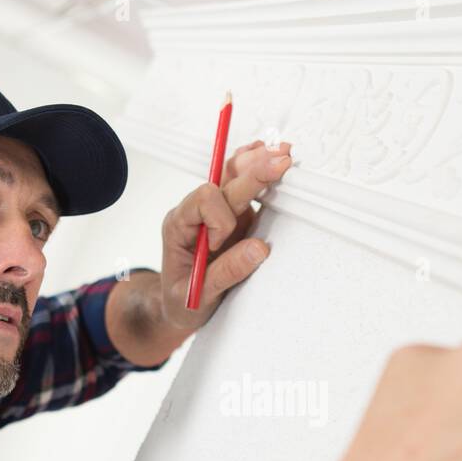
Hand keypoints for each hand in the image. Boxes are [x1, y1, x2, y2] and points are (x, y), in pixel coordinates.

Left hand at [158, 139, 292, 331]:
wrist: (179, 308)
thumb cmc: (182, 302)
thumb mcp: (197, 296)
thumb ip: (225, 273)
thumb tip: (260, 249)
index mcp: (179, 226)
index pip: (203, 201)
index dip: (221, 219)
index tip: (220, 245)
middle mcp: (196, 213)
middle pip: (224, 182)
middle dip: (252, 173)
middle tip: (281, 162)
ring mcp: (216, 212)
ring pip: (232, 176)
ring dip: (256, 163)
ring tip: (282, 151)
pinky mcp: (234, 217)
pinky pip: (242, 185)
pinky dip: (256, 169)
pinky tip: (269, 153)